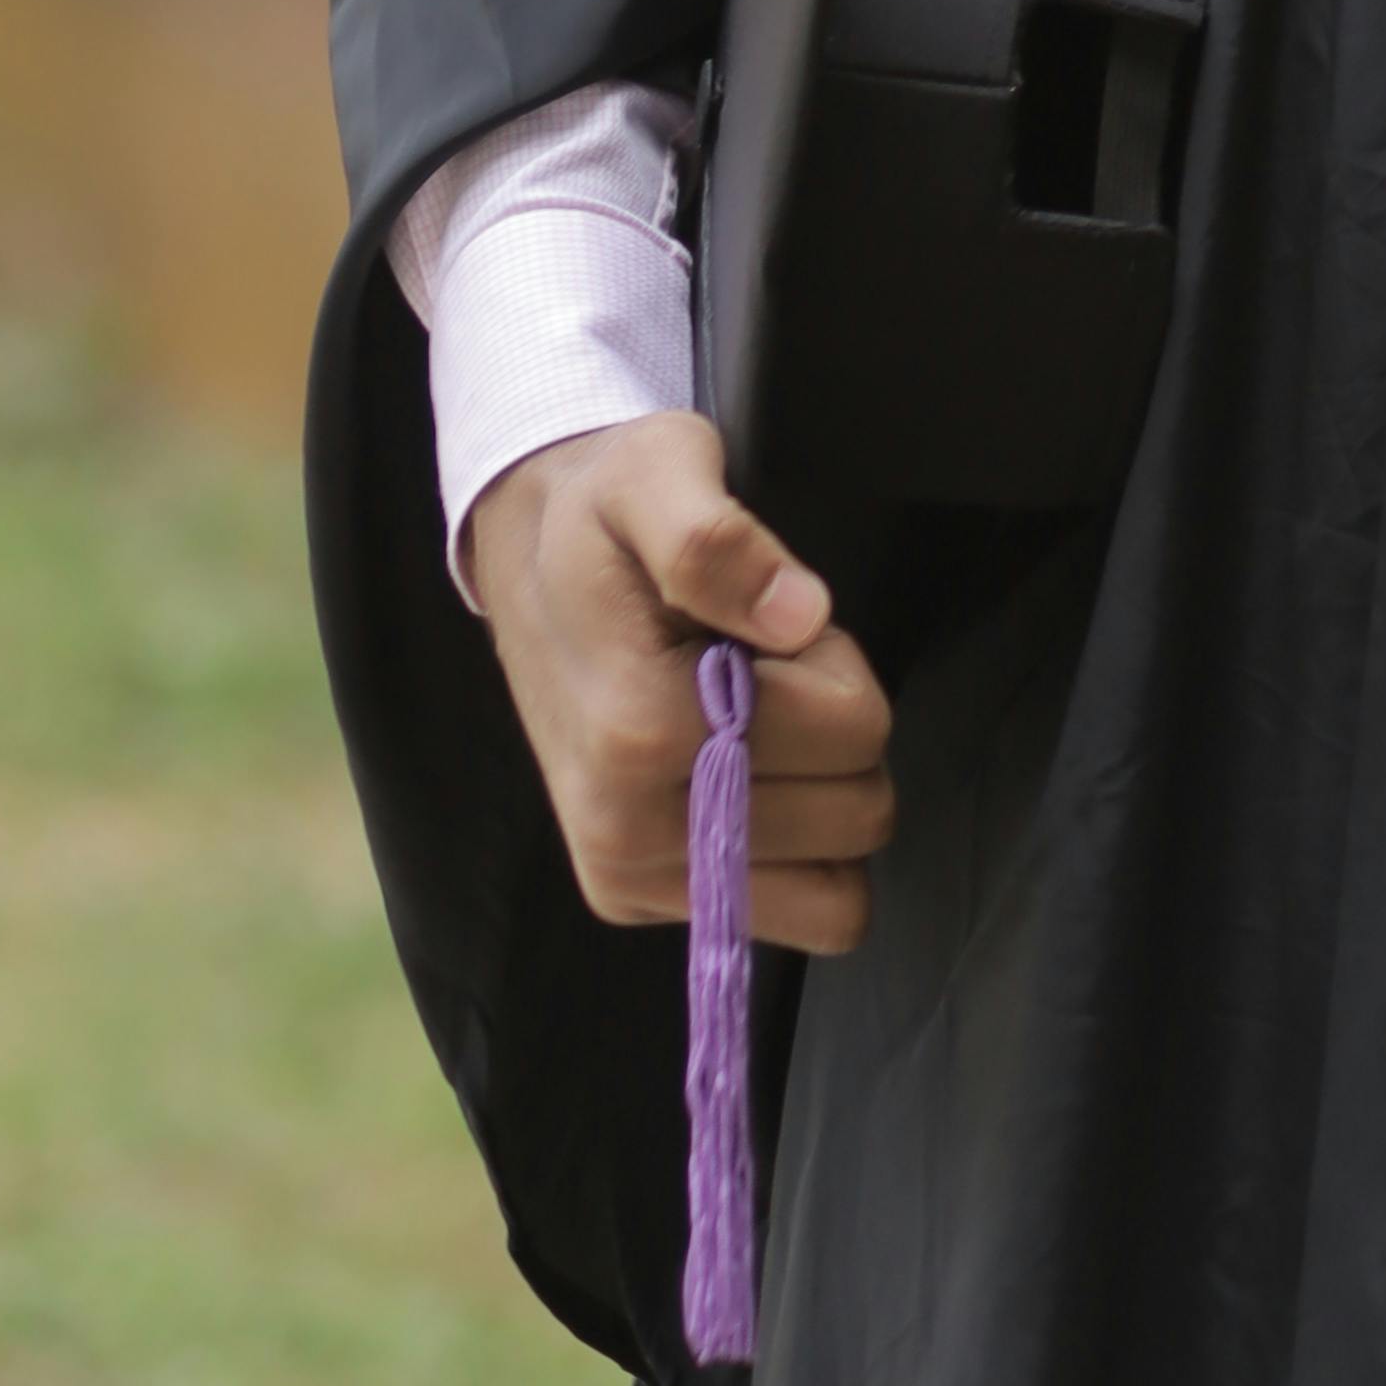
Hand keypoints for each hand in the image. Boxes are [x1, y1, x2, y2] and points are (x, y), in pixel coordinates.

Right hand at [462, 412, 895, 957]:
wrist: (527, 557)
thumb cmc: (606, 507)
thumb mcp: (658, 469)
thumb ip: (718, 539)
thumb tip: (798, 616)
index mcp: (639, 730)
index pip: (853, 728)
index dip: (833, 659)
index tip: (769, 626)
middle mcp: (627, 830)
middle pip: (858, 809)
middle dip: (832, 733)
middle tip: (757, 671)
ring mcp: (628, 878)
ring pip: (839, 883)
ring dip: (817, 796)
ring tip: (748, 720)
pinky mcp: (635, 901)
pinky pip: (797, 916)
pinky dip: (800, 858)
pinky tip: (748, 778)